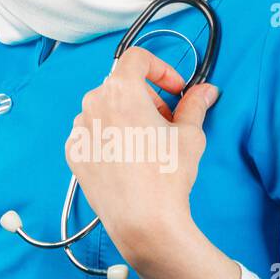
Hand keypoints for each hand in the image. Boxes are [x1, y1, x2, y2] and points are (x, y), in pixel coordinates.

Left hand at [63, 46, 219, 259]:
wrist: (143, 220)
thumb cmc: (166, 176)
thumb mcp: (189, 135)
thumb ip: (194, 105)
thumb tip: (205, 91)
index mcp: (120, 90)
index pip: (136, 59)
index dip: (161, 69)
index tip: (175, 89)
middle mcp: (92, 104)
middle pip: (121, 85)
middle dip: (147, 97)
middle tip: (167, 121)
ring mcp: (79, 129)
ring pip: (105, 108)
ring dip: (126, 116)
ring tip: (147, 143)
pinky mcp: (73, 152)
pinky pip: (91, 132)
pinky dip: (109, 136)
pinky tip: (127, 158)